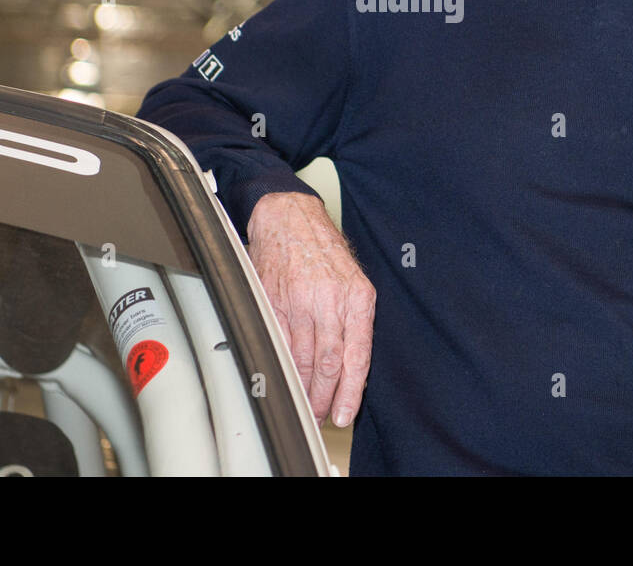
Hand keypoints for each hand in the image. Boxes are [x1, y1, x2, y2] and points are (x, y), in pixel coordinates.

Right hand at [246, 191, 374, 427]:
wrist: (289, 217)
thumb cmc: (323, 249)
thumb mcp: (353, 277)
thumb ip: (355, 318)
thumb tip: (352, 365)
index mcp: (358, 296)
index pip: (357, 355)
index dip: (351, 391)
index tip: (346, 414)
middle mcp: (330, 299)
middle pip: (330, 363)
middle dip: (326, 397)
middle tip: (324, 415)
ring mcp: (300, 301)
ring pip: (304, 359)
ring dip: (305, 388)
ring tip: (306, 404)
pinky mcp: (274, 302)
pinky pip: (282, 344)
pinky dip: (284, 367)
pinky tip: (287, 380)